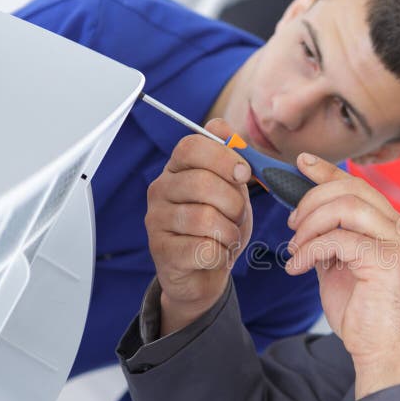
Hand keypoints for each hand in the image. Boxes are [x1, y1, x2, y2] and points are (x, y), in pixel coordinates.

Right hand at [145, 119, 252, 335]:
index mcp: (177, 168)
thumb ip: (231, 161)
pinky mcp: (161, 251)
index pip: (191, 146)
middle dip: (233, 202)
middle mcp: (160, 190)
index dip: (223, 157)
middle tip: (236, 216)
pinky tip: (216, 254)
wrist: (205, 272)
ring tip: (226, 237)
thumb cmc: (219, 226)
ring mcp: (156, 221)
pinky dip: (221, 254)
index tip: (243, 174)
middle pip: (202, 182)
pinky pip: (203, 248)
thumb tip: (224, 128)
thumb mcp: (232, 190)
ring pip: (204, 218)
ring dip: (229, 232)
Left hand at [285, 153, 399, 398]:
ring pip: (345, 207)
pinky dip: (310, 250)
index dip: (327, 170)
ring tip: (295, 249)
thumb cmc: (361, 311)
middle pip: (350, 189)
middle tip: (291, 226)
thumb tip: (303, 212)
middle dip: (310, 201)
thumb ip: (328, 236)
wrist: (380, 350)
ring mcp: (397, 241)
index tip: (301, 163)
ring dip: (310, 225)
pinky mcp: (387, 260)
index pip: (357, 185)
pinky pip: (338, 239)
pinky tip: (297, 267)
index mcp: (390, 224)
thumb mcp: (338, 264)